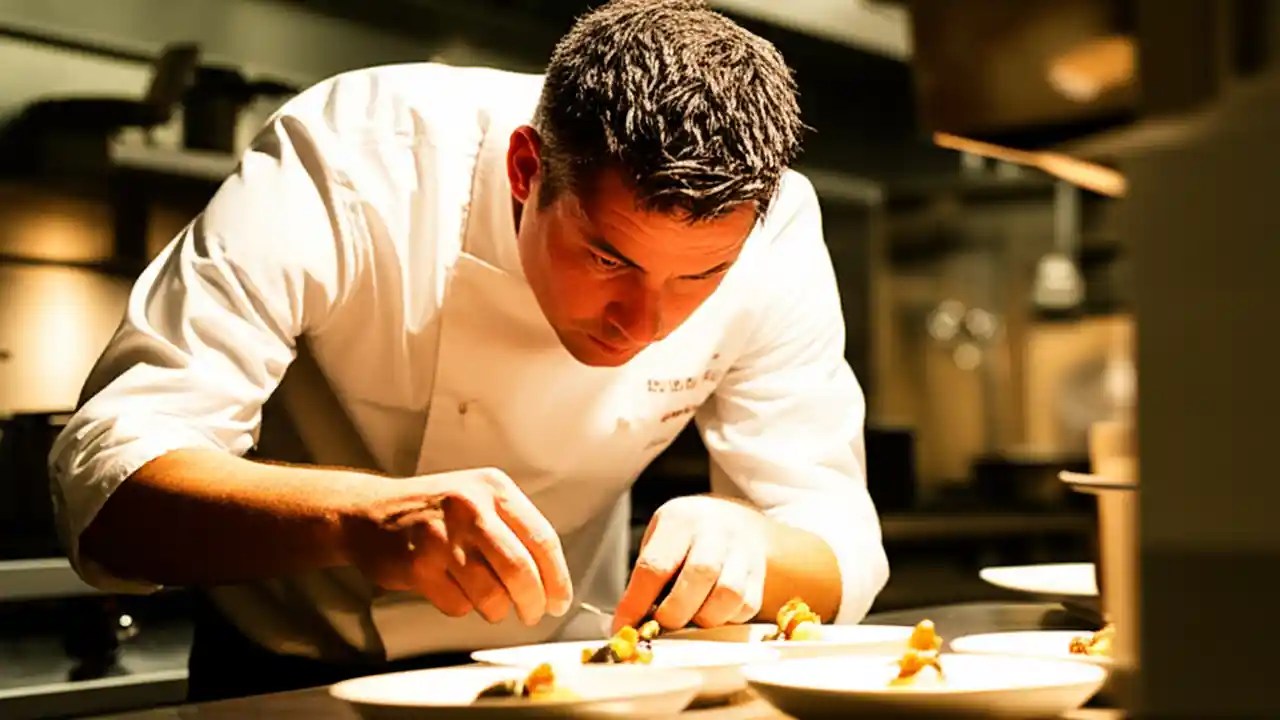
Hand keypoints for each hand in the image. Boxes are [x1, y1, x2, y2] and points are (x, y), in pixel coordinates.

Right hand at [340, 467, 572, 625]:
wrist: (368, 513)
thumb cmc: (433, 510)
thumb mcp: (478, 497)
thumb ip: (513, 527)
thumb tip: (552, 577)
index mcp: (494, 488)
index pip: (542, 539)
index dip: (557, 578)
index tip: (560, 600)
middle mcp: (470, 507)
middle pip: (520, 570)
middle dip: (533, 601)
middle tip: (533, 614)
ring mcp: (441, 536)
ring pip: (491, 593)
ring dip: (498, 610)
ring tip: (494, 606)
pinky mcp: (417, 565)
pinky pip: (458, 604)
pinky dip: (463, 607)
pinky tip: (454, 591)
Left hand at [612, 495, 765, 632]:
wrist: (734, 519)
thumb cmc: (686, 536)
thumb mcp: (660, 538)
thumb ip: (647, 576)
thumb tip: (630, 622)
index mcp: (681, 519)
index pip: (655, 565)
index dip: (637, 602)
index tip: (625, 625)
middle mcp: (715, 530)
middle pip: (699, 574)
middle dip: (675, 611)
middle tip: (661, 625)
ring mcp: (742, 550)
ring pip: (729, 593)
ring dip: (704, 618)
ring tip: (690, 619)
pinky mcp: (759, 573)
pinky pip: (746, 606)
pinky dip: (726, 619)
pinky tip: (712, 612)